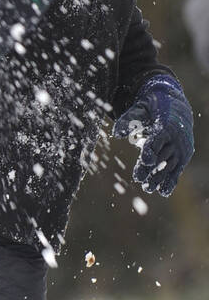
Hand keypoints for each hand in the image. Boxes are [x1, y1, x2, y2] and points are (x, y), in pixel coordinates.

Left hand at [113, 77, 193, 195]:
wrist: (176, 108)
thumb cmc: (153, 108)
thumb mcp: (140, 109)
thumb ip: (128, 120)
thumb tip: (115, 132)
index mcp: (165, 125)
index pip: (158, 140)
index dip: (151, 151)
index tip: (145, 161)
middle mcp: (176, 138)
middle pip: (161, 156)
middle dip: (151, 169)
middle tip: (139, 180)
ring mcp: (181, 147)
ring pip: (169, 165)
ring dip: (159, 178)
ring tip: (148, 188)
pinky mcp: (184, 155)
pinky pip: (177, 169)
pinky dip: (171, 180)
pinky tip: (163, 192)